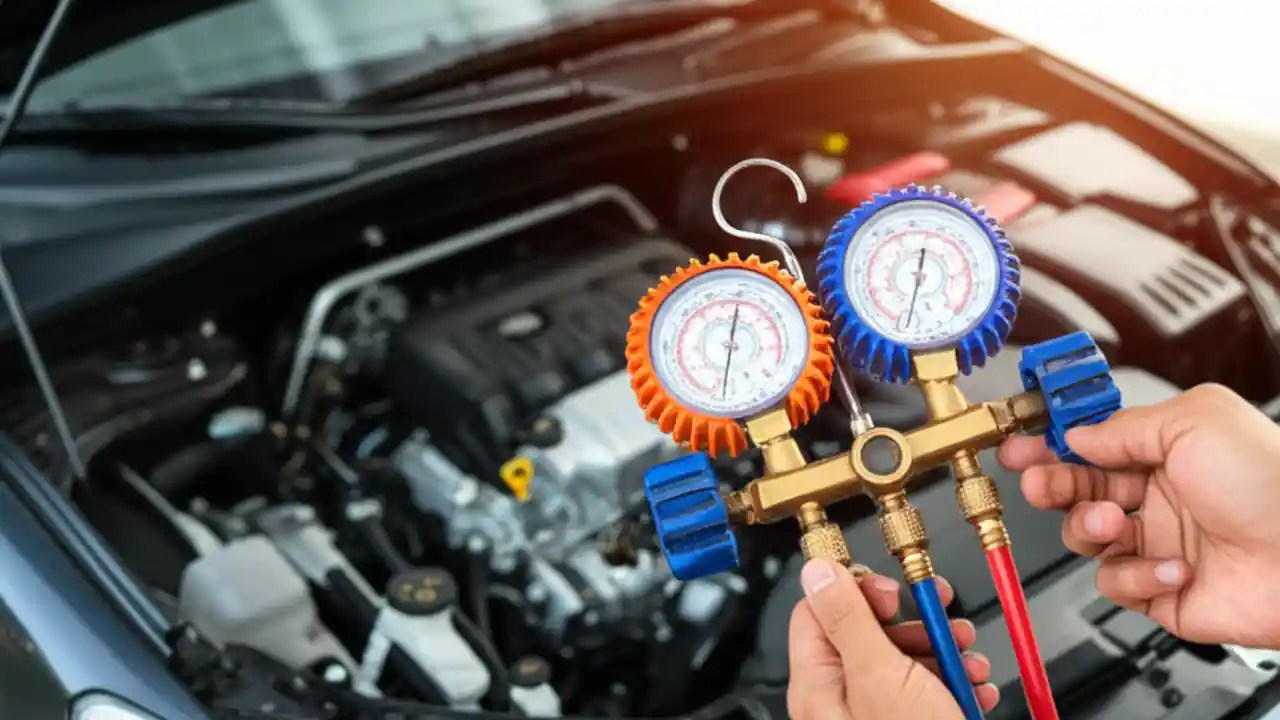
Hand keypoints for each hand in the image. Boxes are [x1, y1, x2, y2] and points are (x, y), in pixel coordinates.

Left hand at [788, 559, 999, 719]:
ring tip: (969, 660)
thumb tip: (816, 569)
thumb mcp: (881, 677)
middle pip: (866, 633)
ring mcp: (875, 718)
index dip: (856, 590)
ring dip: (943, 651)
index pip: (818, 612)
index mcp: (817, 685)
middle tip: (943, 618)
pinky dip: (954, 685)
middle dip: (914, 621)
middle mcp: (840, 703)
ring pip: (902, 662)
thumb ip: (849, 619)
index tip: (894, 589)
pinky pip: (925, 694)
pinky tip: (976, 690)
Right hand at [1000, 383, 1279, 647]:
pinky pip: (1117, 584)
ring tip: (1116, 524)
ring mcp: (1158, 544)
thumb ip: (1125, 425)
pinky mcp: (1161, 592)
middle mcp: (1158, 497)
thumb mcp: (1195, 421)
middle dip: (1051, 484)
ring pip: (1085, 538)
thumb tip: (1077, 434)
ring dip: (1091, 529)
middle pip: (1076, 489)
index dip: (1051, 443)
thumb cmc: (1272, 483)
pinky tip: (1174, 567)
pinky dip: (1137, 576)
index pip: (1092, 444)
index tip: (1020, 444)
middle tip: (1040, 481)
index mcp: (1165, 452)